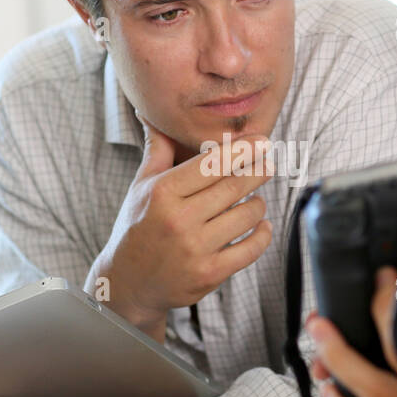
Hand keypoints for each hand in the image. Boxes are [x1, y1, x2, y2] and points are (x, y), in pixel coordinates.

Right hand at [86, 118, 274, 337]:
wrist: (127, 283)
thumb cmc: (137, 228)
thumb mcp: (140, 186)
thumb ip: (156, 150)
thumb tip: (152, 113)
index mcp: (163, 193)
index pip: (212, 164)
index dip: (242, 150)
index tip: (261, 141)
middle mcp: (180, 220)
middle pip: (234, 186)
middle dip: (258, 171)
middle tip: (269, 162)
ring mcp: (196, 249)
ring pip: (247, 215)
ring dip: (258, 204)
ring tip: (256, 199)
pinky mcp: (209, 274)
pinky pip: (251, 249)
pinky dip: (262, 234)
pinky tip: (262, 225)